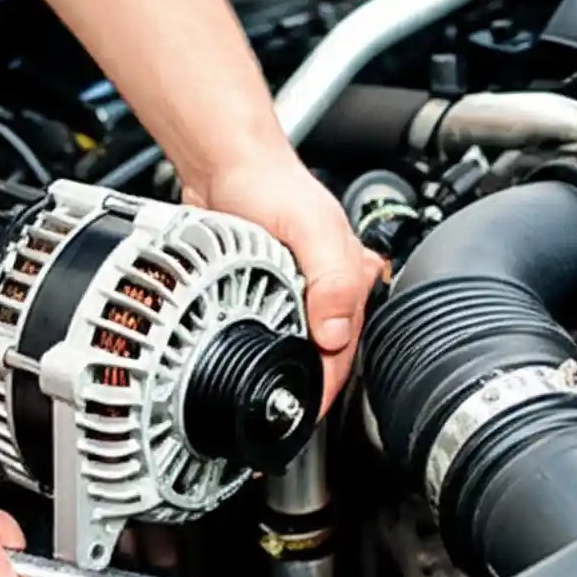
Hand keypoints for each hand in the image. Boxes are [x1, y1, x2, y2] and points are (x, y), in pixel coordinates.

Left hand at [183, 154, 383, 413]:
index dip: (325, 387)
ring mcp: (298, 289)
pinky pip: (269, 328)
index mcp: (350, 278)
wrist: (226, 164)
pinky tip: (246, 355)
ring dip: (282, 366)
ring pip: (297, 344)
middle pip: (324, 353)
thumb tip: (334, 330)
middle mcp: (328, 287)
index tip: (302, 413)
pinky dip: (260, 346)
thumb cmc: (271, 185)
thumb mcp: (309, 228)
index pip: (344, 351)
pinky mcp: (267, 288)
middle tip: (279, 411)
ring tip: (263, 392)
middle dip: (305, 383)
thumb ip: (329, 278)